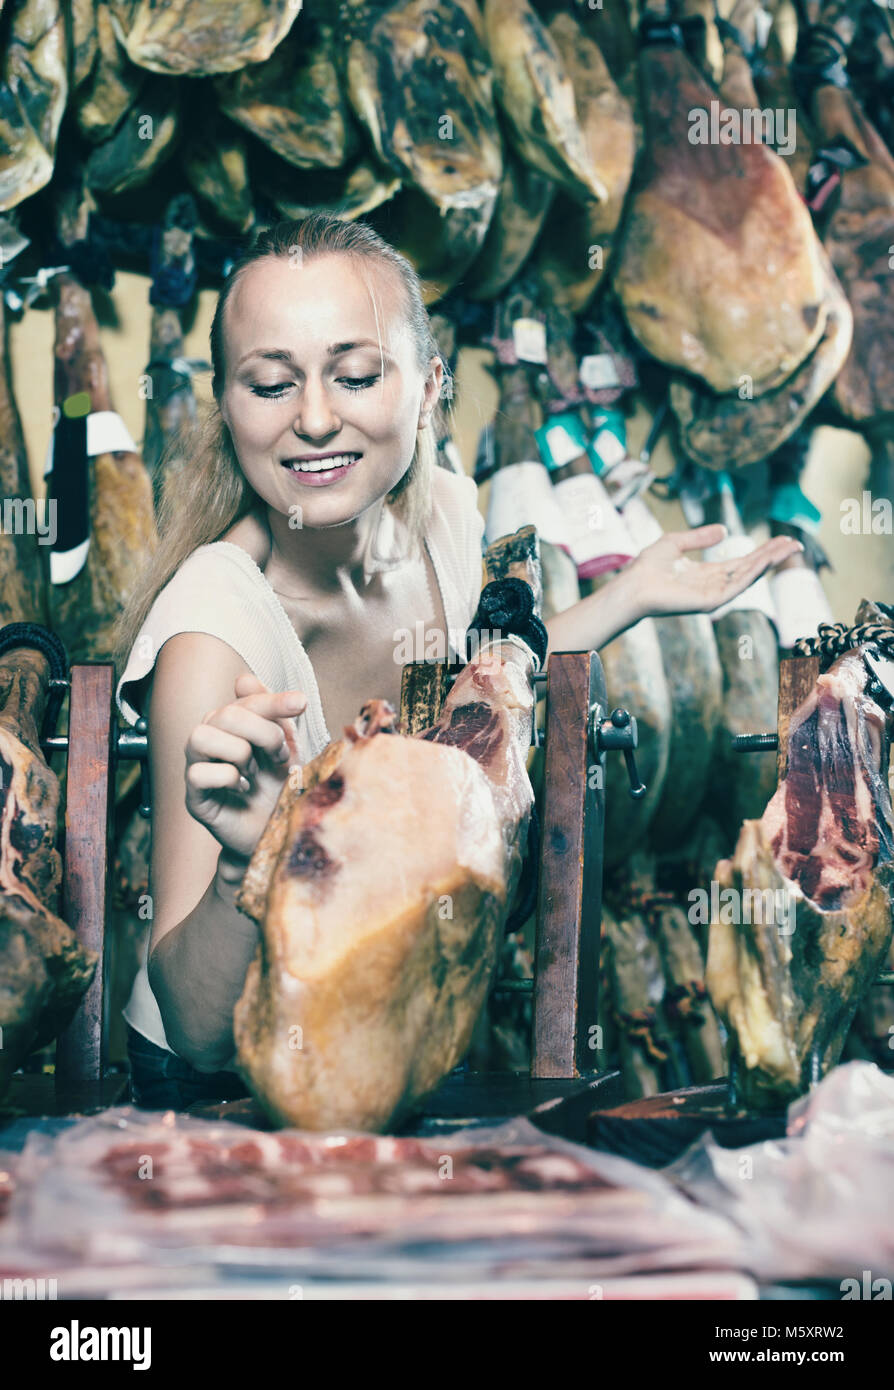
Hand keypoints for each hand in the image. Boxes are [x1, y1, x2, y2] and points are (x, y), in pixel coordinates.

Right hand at [185, 674, 305, 861]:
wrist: (278, 831)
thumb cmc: (279, 786)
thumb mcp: (285, 745)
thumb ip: (271, 712)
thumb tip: (244, 679)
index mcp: (230, 723)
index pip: (246, 699)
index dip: (273, 700)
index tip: (301, 703)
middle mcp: (209, 738)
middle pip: (224, 714)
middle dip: (262, 733)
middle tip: (278, 756)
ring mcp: (198, 766)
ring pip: (201, 735)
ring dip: (239, 754)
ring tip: (253, 773)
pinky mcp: (194, 797)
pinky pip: (197, 774)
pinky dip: (227, 779)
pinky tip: (241, 790)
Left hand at [624, 524, 801, 620]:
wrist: (633, 585)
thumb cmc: (647, 567)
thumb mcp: (676, 543)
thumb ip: (700, 537)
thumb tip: (724, 530)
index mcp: (707, 574)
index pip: (742, 562)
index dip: (762, 551)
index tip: (782, 540)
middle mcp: (714, 585)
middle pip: (750, 569)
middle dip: (773, 556)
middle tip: (795, 543)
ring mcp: (713, 595)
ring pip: (748, 577)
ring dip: (768, 562)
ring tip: (787, 548)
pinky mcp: (709, 602)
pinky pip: (736, 587)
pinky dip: (752, 573)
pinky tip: (765, 560)